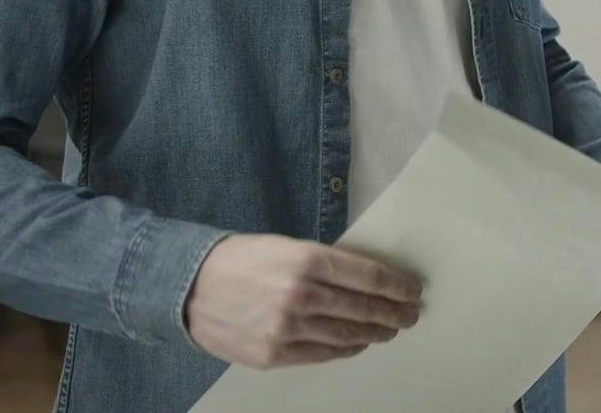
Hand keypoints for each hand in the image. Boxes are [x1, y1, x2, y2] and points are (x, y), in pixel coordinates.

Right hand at [185, 234, 422, 367]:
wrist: (188, 287)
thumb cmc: (241, 260)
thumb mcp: (287, 246)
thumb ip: (326, 263)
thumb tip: (368, 280)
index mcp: (308, 260)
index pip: (369, 276)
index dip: (396, 286)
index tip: (412, 290)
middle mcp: (301, 295)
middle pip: (364, 309)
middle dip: (393, 313)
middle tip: (411, 315)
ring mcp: (288, 329)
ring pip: (348, 336)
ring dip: (375, 333)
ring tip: (390, 330)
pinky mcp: (274, 355)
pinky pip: (322, 355)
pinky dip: (346, 350)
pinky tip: (358, 344)